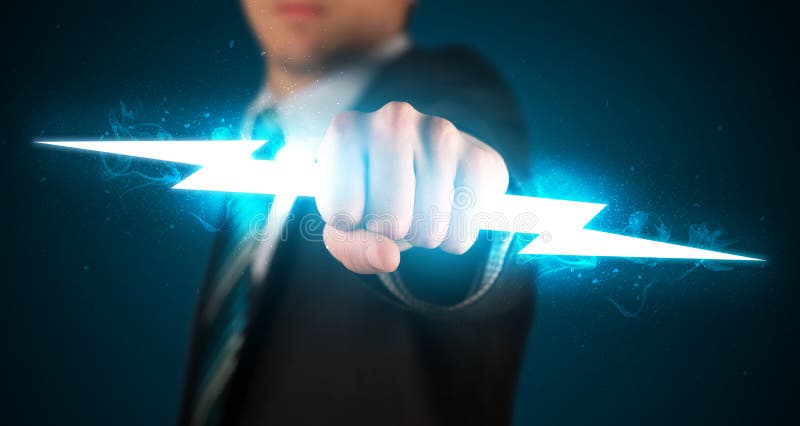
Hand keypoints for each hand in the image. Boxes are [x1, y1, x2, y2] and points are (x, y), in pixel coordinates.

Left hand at [315, 102, 508, 273]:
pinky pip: (465, 231)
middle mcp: (393, 119)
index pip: (342, 214)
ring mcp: (441, 133)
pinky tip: (449, 208)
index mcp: (347, 131)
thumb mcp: (346, 225)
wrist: (425, 169)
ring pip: (430, 228)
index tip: (355, 206)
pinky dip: (456, 237)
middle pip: (390, 222)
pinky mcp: (480, 156)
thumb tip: (388, 258)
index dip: (350, 227)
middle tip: (394, 210)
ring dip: (425, 236)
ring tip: (421, 207)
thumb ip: (352, 248)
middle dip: (393, 234)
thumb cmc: (373, 195)